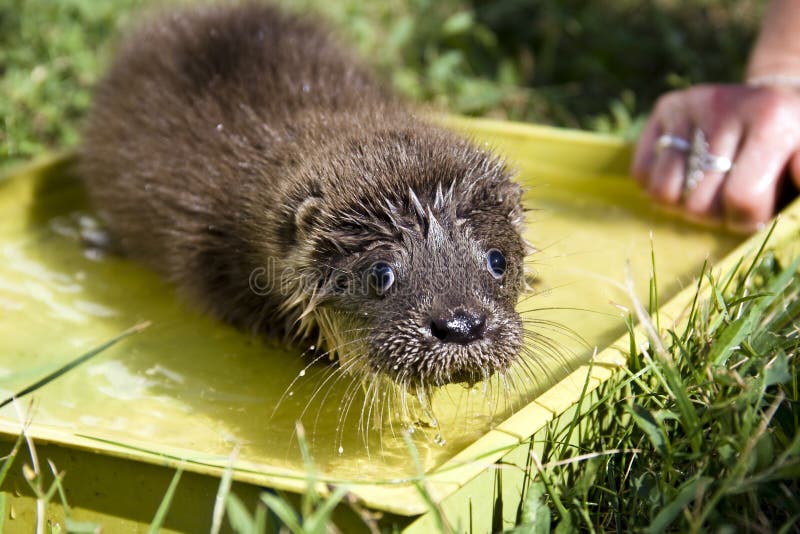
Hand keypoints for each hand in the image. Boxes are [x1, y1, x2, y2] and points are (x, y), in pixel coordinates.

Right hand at [631, 84, 799, 231]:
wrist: (774, 100)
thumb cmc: (792, 149)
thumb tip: (795, 202)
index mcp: (773, 121)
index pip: (741, 199)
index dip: (744, 220)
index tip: (755, 212)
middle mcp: (727, 105)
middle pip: (698, 203)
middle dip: (713, 216)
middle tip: (728, 203)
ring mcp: (691, 104)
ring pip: (664, 192)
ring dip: (682, 205)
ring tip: (704, 191)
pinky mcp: (666, 107)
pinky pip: (642, 173)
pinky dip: (659, 186)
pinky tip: (682, 177)